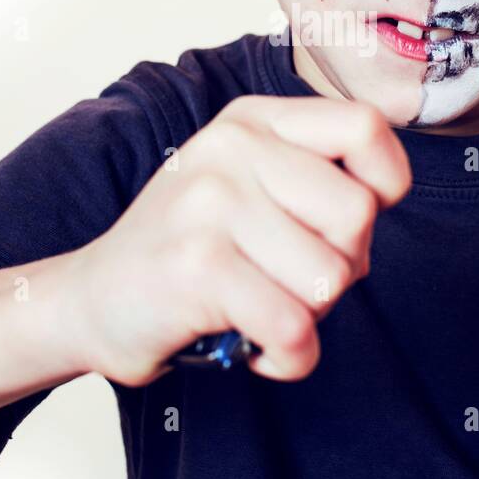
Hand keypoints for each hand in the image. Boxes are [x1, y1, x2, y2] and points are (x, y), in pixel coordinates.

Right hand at [70, 94, 412, 386]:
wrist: (91, 300)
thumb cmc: (190, 248)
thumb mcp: (248, 183)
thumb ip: (313, 175)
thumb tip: (387, 196)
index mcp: (253, 121)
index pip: (365, 127)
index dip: (386, 183)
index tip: (349, 224)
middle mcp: (233, 147)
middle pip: (358, 214)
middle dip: (342, 267)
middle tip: (291, 281)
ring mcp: (212, 202)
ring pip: (330, 278)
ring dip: (309, 316)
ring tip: (263, 307)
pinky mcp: (198, 265)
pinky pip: (294, 327)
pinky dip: (287, 358)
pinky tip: (254, 347)